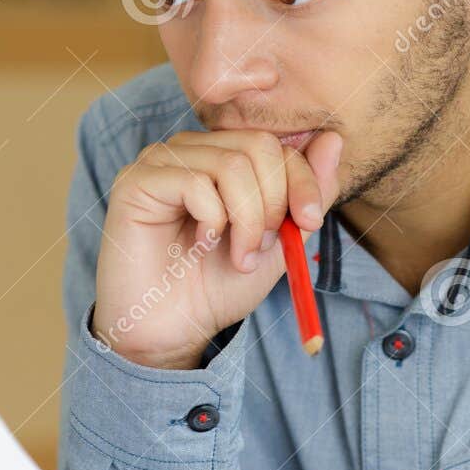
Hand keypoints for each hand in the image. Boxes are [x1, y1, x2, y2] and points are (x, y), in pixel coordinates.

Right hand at [93, 127, 343, 368]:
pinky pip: (194, 183)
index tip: (309, 223)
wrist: (174, 329)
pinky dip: (212, 222)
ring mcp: (161, 161)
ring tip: (238, 256)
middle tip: (261, 248)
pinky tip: (201, 247)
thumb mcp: (279, 239)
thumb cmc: (218, 285)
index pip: (275, 144)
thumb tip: (333, 140)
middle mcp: (191, 150)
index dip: (303, 182)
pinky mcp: (137, 181)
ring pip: (231, 165)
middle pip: (257, 146)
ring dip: (246, 220)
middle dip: (273, 204)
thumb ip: (307, 193)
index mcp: (223, 156)